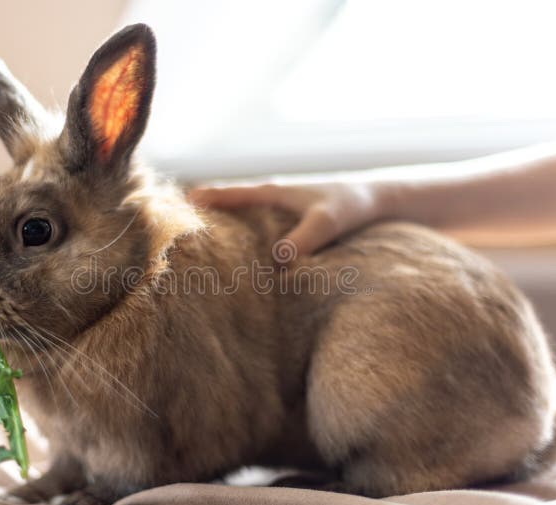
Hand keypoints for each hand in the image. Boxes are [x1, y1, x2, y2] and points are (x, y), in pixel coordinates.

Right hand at [189, 178, 384, 254]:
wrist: (379, 202)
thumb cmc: (352, 207)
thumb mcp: (328, 223)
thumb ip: (304, 239)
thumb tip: (277, 260)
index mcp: (274, 193)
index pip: (231, 195)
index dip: (204, 200)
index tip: (176, 207)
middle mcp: (274, 199)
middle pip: (231, 206)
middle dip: (208, 216)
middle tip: (179, 231)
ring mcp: (283, 211)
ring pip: (246, 218)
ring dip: (227, 228)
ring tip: (205, 248)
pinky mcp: (293, 224)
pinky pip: (261, 230)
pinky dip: (247, 239)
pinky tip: (244, 260)